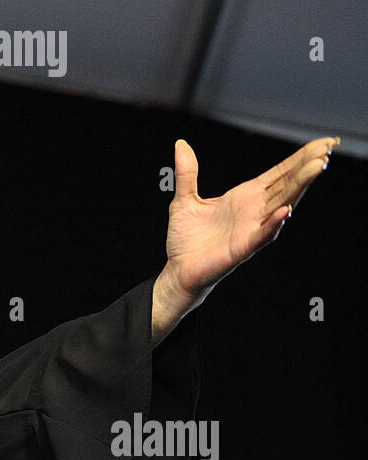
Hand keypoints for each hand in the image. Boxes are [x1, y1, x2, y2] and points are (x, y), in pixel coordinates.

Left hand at [162, 136, 337, 302]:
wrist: (177, 270)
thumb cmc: (185, 239)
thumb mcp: (184, 200)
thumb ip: (187, 173)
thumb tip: (181, 144)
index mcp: (246, 196)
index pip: (279, 173)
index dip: (300, 158)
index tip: (322, 143)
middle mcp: (254, 211)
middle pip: (287, 185)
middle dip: (307, 166)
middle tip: (328, 147)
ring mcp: (251, 229)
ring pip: (281, 205)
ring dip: (299, 187)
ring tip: (317, 167)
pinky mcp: (242, 249)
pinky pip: (261, 235)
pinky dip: (273, 223)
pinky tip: (285, 210)